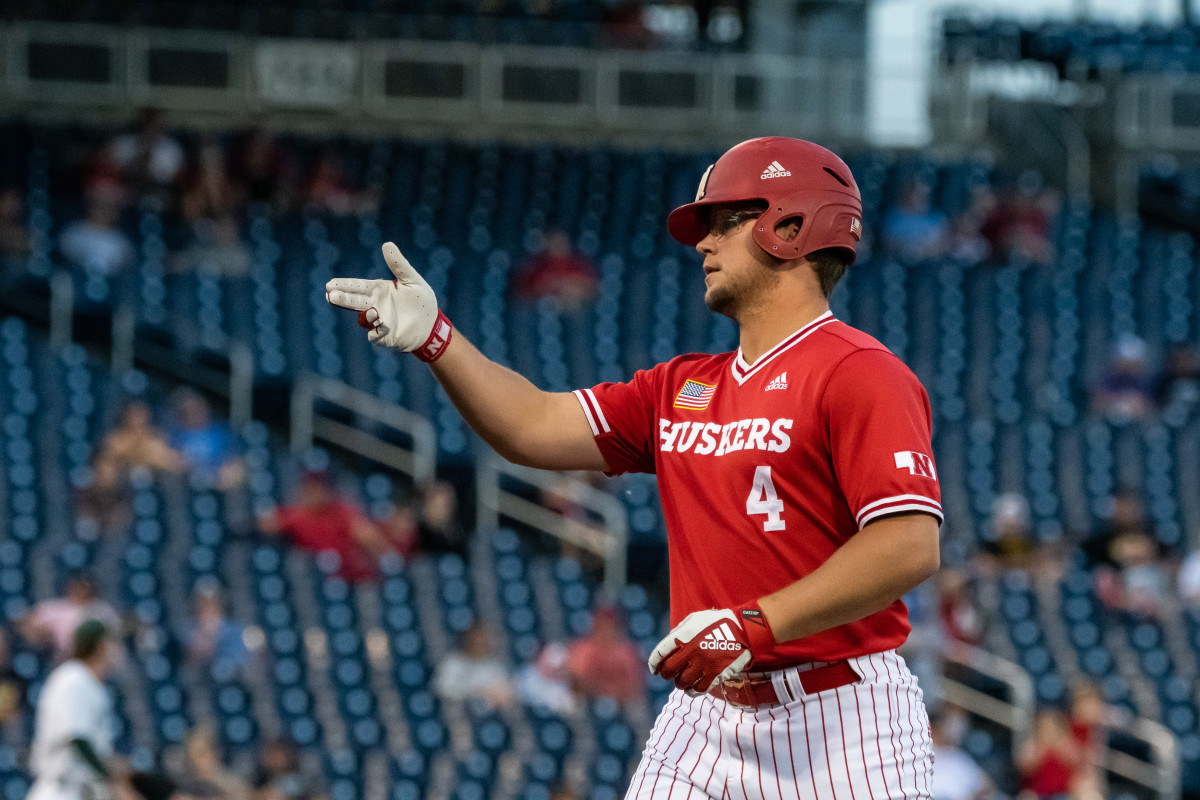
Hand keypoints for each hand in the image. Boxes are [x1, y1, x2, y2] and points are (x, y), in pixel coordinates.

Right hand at [325, 242, 443, 353]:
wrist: (432, 325)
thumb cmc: (422, 301)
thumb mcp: (412, 280)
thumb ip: (398, 264)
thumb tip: (387, 244)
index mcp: (379, 290)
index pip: (358, 286)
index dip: (344, 285)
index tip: (330, 284)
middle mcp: (375, 305)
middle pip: (355, 301)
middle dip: (343, 299)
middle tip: (330, 296)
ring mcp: (379, 322)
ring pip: (364, 319)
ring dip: (366, 315)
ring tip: (372, 311)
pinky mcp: (385, 337)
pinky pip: (375, 336)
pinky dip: (376, 331)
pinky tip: (383, 325)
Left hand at [648, 608, 753, 693]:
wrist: (744, 630)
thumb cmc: (718, 622)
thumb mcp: (695, 619)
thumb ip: (679, 632)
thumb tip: (669, 648)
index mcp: (684, 635)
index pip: (661, 652)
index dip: (654, 663)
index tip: (654, 669)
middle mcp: (692, 651)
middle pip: (669, 670)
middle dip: (667, 674)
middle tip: (670, 674)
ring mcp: (704, 664)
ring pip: (682, 682)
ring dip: (680, 683)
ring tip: (683, 680)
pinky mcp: (716, 675)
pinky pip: (698, 689)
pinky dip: (692, 691)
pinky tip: (692, 687)